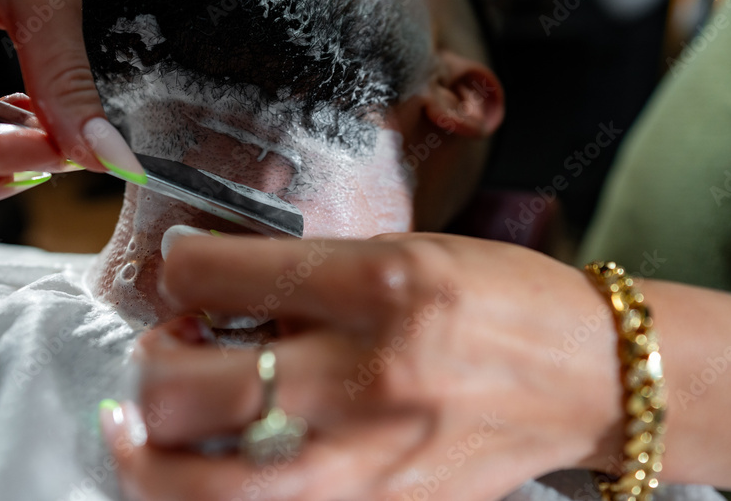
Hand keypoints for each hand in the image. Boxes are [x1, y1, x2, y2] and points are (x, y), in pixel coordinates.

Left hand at [105, 234, 624, 499]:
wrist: (591, 377)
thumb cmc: (504, 301)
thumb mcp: (408, 253)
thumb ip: (312, 275)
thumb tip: (218, 293)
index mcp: (377, 286)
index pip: (220, 276)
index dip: (178, 270)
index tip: (182, 273)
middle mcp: (367, 374)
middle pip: (189, 389)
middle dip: (148, 365)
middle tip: (164, 350)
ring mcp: (373, 459)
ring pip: (206, 488)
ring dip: (147, 458)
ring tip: (138, 433)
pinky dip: (212, 495)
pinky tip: (203, 473)